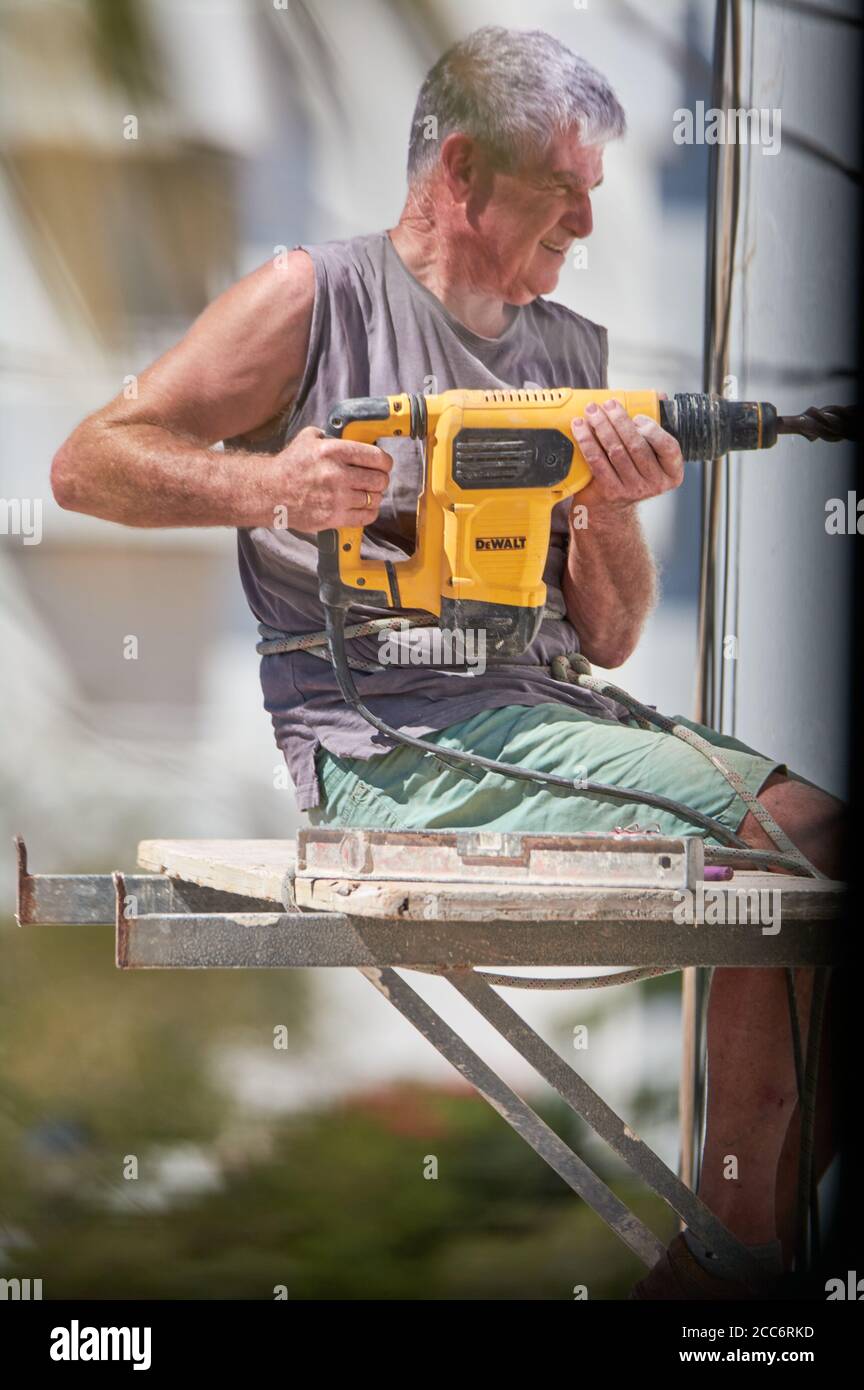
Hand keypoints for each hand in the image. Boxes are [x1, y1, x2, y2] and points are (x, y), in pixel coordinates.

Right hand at [267, 425, 392, 530]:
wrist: (270, 493)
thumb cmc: (289, 466)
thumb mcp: (308, 439)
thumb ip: (331, 435)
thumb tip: (352, 437)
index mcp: (333, 451)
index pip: (376, 457)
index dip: (385, 462)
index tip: (383, 464)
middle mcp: (337, 474)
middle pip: (379, 480)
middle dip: (381, 480)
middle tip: (375, 480)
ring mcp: (336, 498)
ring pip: (374, 498)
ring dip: (374, 496)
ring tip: (367, 493)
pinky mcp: (333, 517)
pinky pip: (365, 517)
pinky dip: (369, 512)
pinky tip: (364, 507)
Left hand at [570, 398, 683, 518]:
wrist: (610, 506)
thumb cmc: (631, 470)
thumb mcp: (649, 453)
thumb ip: (655, 426)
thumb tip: (659, 396)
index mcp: (671, 471)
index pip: (669, 447)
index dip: (653, 429)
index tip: (637, 416)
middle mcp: (655, 483)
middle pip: (637, 446)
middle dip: (620, 420)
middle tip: (607, 405)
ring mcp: (633, 490)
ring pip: (616, 451)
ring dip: (601, 427)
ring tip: (592, 411)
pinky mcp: (610, 492)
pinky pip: (597, 462)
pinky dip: (588, 442)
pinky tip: (580, 428)